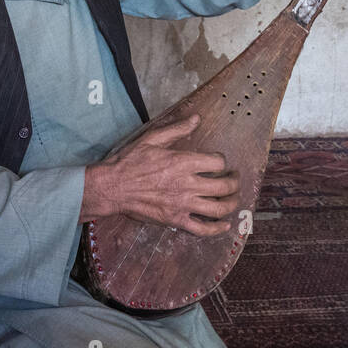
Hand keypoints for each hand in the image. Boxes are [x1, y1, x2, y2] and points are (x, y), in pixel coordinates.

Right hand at [81, 114, 239, 236]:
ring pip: (219, 209)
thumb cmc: (131, 161)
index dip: (221, 161)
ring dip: (232, 204)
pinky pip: (203, 229)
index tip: (218, 162)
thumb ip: (178, 129)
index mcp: (183, 162)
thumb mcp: (153, 138)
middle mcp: (187, 185)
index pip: (217, 162)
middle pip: (224, 186)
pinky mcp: (176, 221)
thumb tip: (197, 118)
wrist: (113, 187)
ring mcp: (183, 205)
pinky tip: (225, 225)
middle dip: (234, 182)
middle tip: (234, 179)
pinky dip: (218, 229)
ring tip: (234, 198)